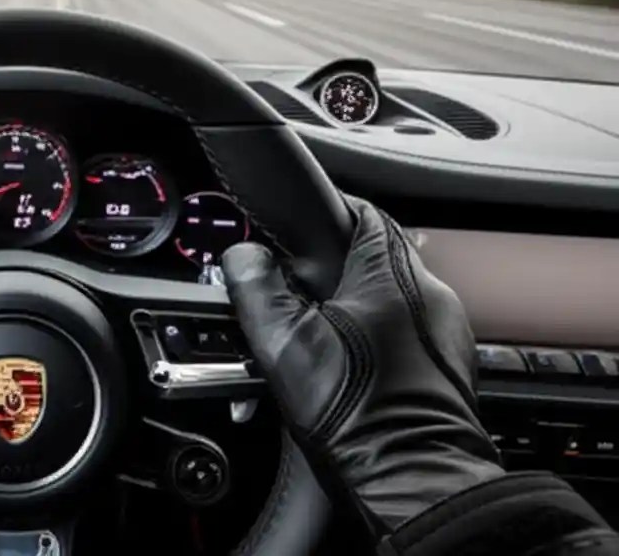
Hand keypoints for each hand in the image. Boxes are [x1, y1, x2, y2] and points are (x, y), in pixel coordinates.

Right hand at [222, 195, 501, 535]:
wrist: (412, 480)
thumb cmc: (358, 415)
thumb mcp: (285, 344)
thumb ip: (258, 288)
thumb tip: (244, 256)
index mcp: (392, 272)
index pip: (359, 211)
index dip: (319, 218)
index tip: (290, 235)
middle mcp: (431, 293)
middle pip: (370, 257)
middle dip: (327, 273)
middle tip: (291, 296)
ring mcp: (444, 330)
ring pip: (386, 297)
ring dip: (350, 308)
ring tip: (313, 340)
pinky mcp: (446, 363)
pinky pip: (402, 332)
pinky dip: (372, 339)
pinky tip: (344, 369)